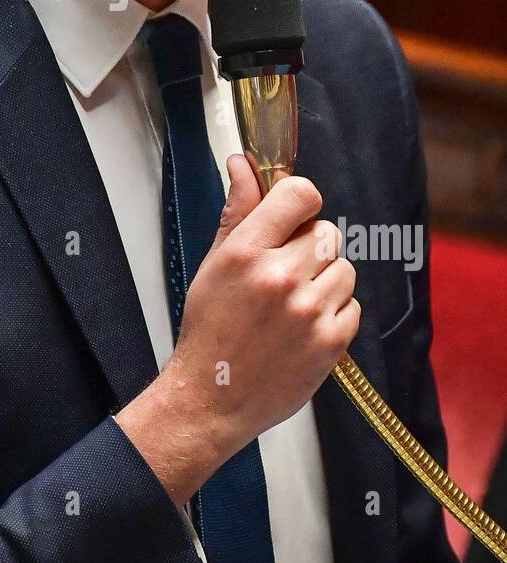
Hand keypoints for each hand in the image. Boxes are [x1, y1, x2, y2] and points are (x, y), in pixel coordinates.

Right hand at [164, 154, 359, 460]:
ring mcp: (308, 311)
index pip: (300, 194)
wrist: (211, 398)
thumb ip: (238, 211)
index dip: (301, 201)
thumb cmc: (210, 330)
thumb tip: (242, 164)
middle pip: (327, 232)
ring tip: (294, 303)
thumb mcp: (214, 263)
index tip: (294, 216)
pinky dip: (334, 314)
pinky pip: (352, 306)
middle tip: (287, 272)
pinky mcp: (330, 342)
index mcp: (245, 251)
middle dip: (311, 248)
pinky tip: (305, 327)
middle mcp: (279, 276)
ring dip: (325, 281)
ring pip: (344, 269)